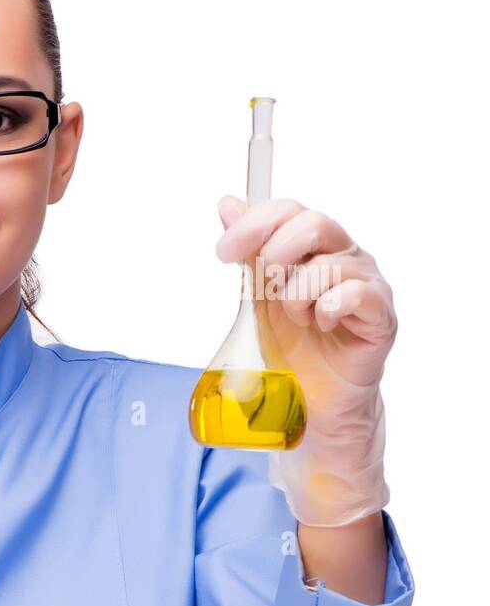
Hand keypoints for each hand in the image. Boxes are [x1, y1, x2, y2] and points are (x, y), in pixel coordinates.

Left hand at [216, 196, 396, 526]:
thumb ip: (249, 251)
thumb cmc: (291, 346)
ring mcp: (367, 285)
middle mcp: (345, 257)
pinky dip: (327, 307)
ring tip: (296, 318)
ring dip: (297, 294)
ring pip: (330, 263)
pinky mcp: (380, 317)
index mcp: (314, 248)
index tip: (224, 253)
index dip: (253, 224)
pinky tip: (319, 324)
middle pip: (313, 223)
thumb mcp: (258, 295)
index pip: (289, 211)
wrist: (312, 402)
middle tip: (264, 287)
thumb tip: (227, 203)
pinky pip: (356, 294)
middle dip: (276, 252)